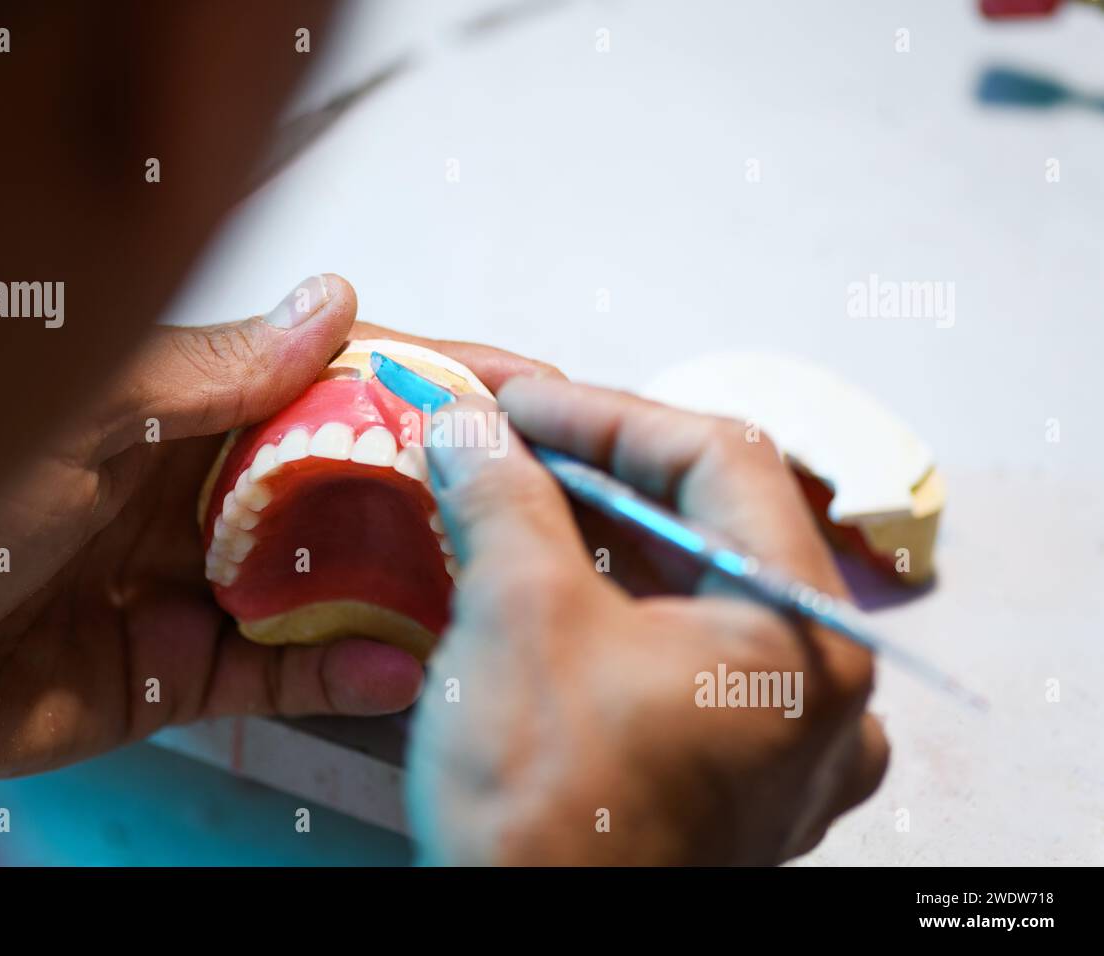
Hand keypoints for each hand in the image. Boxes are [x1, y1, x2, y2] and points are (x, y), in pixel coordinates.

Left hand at [0, 275, 557, 787]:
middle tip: (530, 497)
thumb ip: (218, 372)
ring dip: (407, 586)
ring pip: (329, 583)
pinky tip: (400, 668)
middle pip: (347, 484)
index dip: (427, 379)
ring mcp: (193, 583)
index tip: (518, 386)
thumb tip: (335, 304)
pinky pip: (280, 674)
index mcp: (182, 410)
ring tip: (489, 588)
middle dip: (438, 488)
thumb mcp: (88, 413)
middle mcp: (198, 492)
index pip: (332, 381)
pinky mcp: (176, 672)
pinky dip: (344, 676)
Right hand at [407, 379, 887, 864]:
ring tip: (518, 497)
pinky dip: (619, 605)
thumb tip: (467, 425)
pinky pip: (684, 656)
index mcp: (806, 637)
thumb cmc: (550, 816)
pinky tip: (552, 586)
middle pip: (714, 523)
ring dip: (605, 535)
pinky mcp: (734, 778)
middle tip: (511, 438)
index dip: (605, 412)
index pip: (719, 459)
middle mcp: (821, 689)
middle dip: (600, 471)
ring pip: (699, 591)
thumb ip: (502, 496)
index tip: (517, 401)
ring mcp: (783, 743)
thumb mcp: (517, 618)